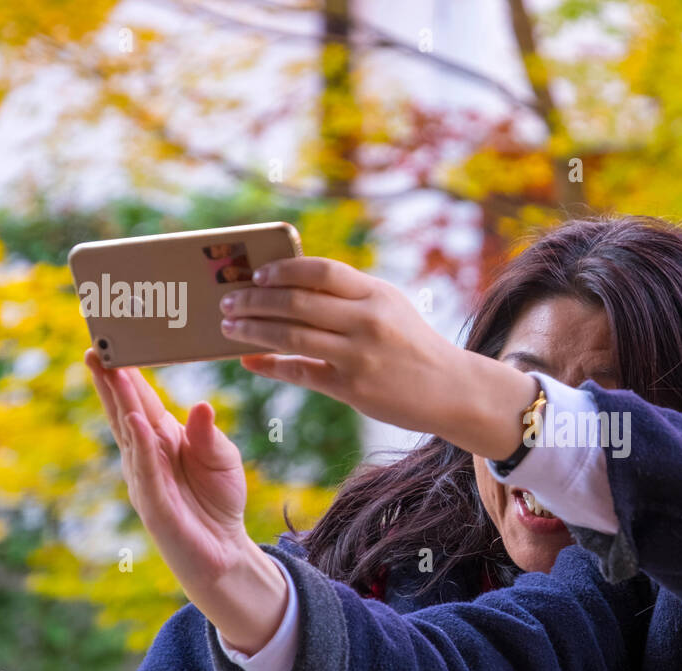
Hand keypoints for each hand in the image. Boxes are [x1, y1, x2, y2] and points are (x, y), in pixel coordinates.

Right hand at [84, 350, 286, 651]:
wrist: (226, 548)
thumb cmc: (220, 497)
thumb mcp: (223, 457)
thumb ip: (208, 434)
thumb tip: (200, 406)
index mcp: (163, 438)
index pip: (141, 401)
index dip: (126, 375)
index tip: (112, 344)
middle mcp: (148, 455)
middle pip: (125, 412)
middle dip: (110, 382)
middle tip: (95, 349)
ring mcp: (146, 479)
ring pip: (130, 437)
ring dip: (121, 405)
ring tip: (113, 374)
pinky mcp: (154, 506)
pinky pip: (146, 472)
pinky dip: (141, 447)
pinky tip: (137, 424)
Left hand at [219, 257, 536, 459]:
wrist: (452, 389)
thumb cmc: (412, 345)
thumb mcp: (389, 307)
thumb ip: (348, 295)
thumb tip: (288, 287)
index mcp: (376, 293)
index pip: (321, 271)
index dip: (283, 269)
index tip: (258, 274)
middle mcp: (368, 321)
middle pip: (297, 301)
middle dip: (254, 300)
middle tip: (228, 301)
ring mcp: (360, 355)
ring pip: (291, 336)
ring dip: (252, 330)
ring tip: (229, 327)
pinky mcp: (353, 388)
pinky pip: (301, 372)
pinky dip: (270, 365)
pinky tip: (250, 361)